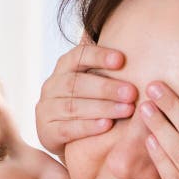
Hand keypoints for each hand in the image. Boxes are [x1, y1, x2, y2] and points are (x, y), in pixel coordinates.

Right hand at [36, 35, 137, 159]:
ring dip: (102, 107)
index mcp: (63, 68)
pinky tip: (107, 125)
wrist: (63, 135)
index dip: (98, 56)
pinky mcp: (47, 132)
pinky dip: (88, 126)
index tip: (121, 60)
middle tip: (132, 92)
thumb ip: (106, 67)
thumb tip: (132, 43)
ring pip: (73, 106)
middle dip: (106, 87)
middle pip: (77, 83)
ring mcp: (46, 109)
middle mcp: (51, 85)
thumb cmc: (88, 103)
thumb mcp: (94, 81)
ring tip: (127, 110)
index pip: (78, 56)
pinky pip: (67, 128)